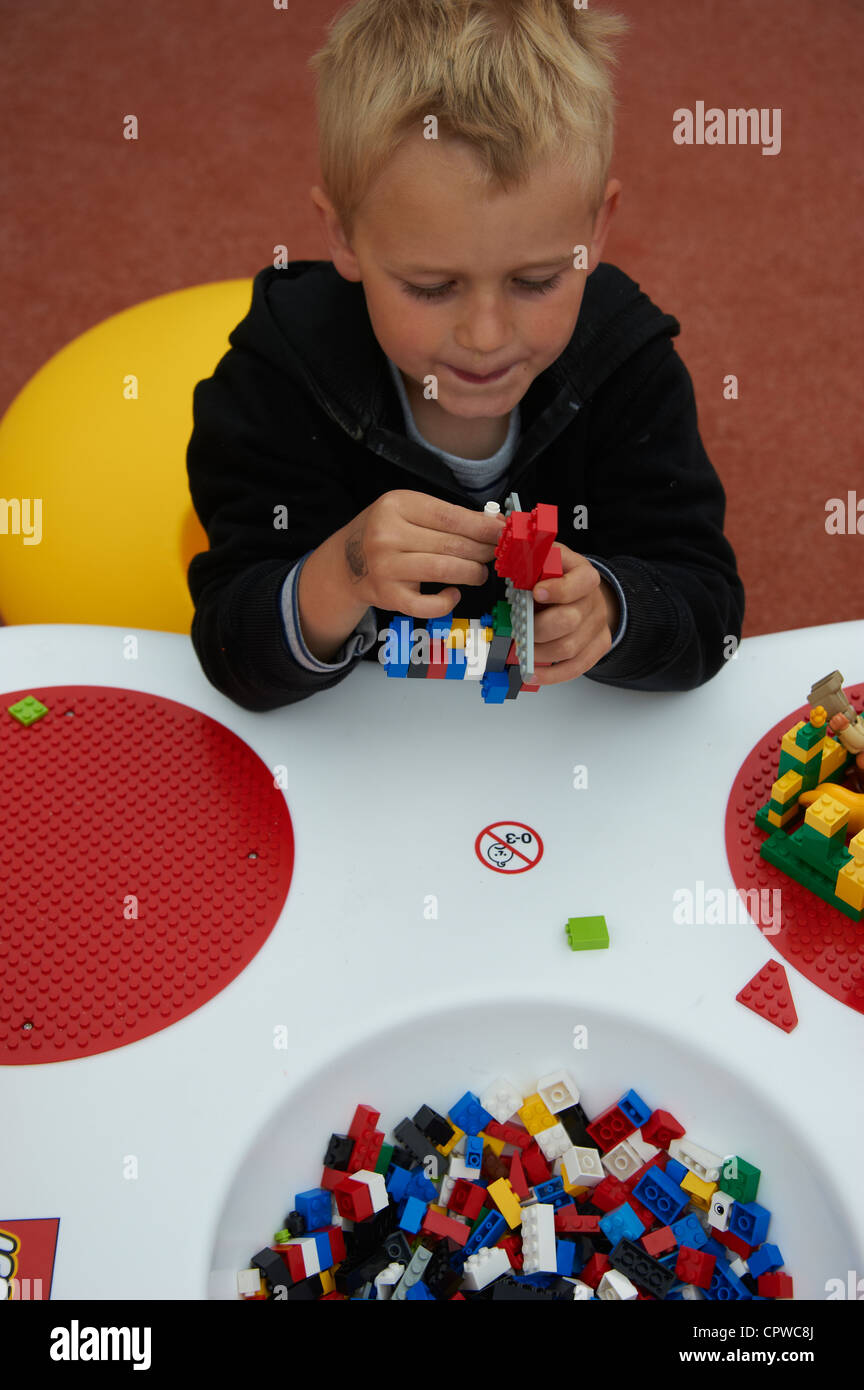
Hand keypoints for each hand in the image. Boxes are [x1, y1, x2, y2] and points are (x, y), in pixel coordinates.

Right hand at [338, 489, 504, 618]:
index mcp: (396, 506)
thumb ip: (448, 516)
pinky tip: (453, 593)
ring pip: (444, 570)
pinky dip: (447, 601)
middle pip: (451, 544)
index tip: (502, 533)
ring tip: (480, 573)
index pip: (450, 516)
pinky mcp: (388, 596)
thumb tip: (492, 525)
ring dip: (472, 573)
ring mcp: (386, 567)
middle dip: (482, 551)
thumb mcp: (409, 511)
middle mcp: (387, 535)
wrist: (346, 562)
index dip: (482, 527)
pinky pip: (427, 605)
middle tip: (495, 554)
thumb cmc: (386, 533)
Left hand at [528, 544, 616, 684]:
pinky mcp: (597, 647)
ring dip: (539, 652)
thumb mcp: (549, 559)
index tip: (536, 593)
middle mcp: (594, 601)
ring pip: (569, 647)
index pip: (579, 583)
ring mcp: (597, 626)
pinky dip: (552, 674)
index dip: (558, 590)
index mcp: (584, 575)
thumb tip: (511, 557)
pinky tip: (533, 672)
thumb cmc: (560, 577)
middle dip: (538, 628)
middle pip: (569, 620)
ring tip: (522, 649)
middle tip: (519, 629)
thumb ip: (533, 560)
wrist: (586, 594)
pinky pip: (577, 666)